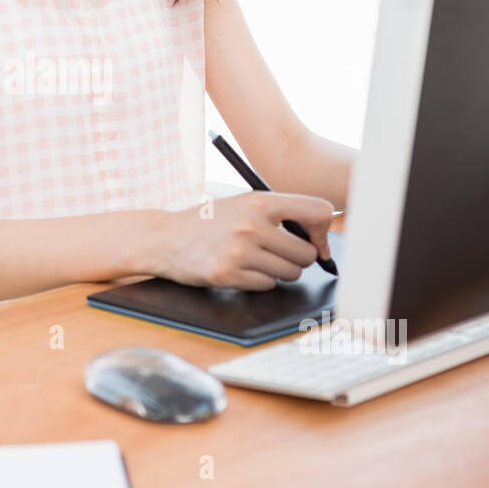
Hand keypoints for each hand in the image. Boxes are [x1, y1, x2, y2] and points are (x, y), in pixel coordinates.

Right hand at [149, 191, 334, 290]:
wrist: (165, 237)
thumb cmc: (210, 221)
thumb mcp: (243, 204)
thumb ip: (282, 214)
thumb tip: (322, 243)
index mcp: (260, 201)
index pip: (318, 211)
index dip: (323, 230)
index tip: (316, 240)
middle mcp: (251, 225)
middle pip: (307, 254)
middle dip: (298, 259)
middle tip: (279, 254)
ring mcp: (239, 251)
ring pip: (290, 273)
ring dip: (279, 272)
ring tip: (256, 260)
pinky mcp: (227, 275)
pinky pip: (267, 286)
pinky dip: (260, 281)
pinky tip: (241, 269)